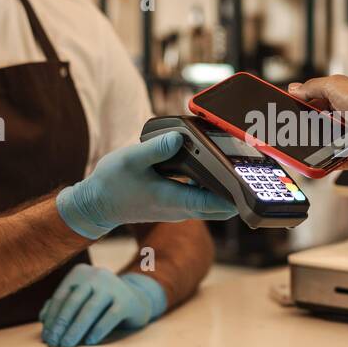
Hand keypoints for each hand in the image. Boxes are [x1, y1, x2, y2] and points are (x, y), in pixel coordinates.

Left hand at [39, 265, 167, 346]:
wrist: (135, 300)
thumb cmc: (99, 303)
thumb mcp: (79, 301)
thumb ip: (59, 306)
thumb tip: (43, 318)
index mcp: (80, 273)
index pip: (61, 296)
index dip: (52, 318)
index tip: (46, 337)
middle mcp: (96, 275)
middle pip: (74, 302)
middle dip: (61, 324)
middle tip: (53, 343)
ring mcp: (113, 286)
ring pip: (90, 309)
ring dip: (76, 329)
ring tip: (67, 345)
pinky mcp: (127, 300)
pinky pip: (110, 316)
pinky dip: (98, 330)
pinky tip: (89, 342)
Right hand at [56, 133, 237, 239]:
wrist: (95, 205)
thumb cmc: (111, 184)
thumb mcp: (131, 160)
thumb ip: (156, 148)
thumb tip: (179, 138)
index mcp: (175, 200)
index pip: (217, 204)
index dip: (238, 195)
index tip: (252, 182)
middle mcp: (182, 208)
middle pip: (223, 206)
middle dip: (237, 190)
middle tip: (249, 167)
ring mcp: (180, 208)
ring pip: (213, 202)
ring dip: (224, 187)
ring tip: (233, 162)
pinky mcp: (176, 203)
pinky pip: (202, 197)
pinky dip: (210, 184)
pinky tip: (209, 164)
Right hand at [287, 75, 347, 171]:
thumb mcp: (335, 85)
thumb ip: (311, 87)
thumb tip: (293, 90)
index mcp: (340, 98)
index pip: (313, 100)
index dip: (298, 105)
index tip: (284, 110)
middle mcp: (344, 117)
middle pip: (315, 123)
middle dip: (303, 126)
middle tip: (288, 129)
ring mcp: (347, 138)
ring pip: (321, 143)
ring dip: (312, 144)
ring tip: (300, 144)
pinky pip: (330, 161)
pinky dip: (322, 163)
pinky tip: (313, 161)